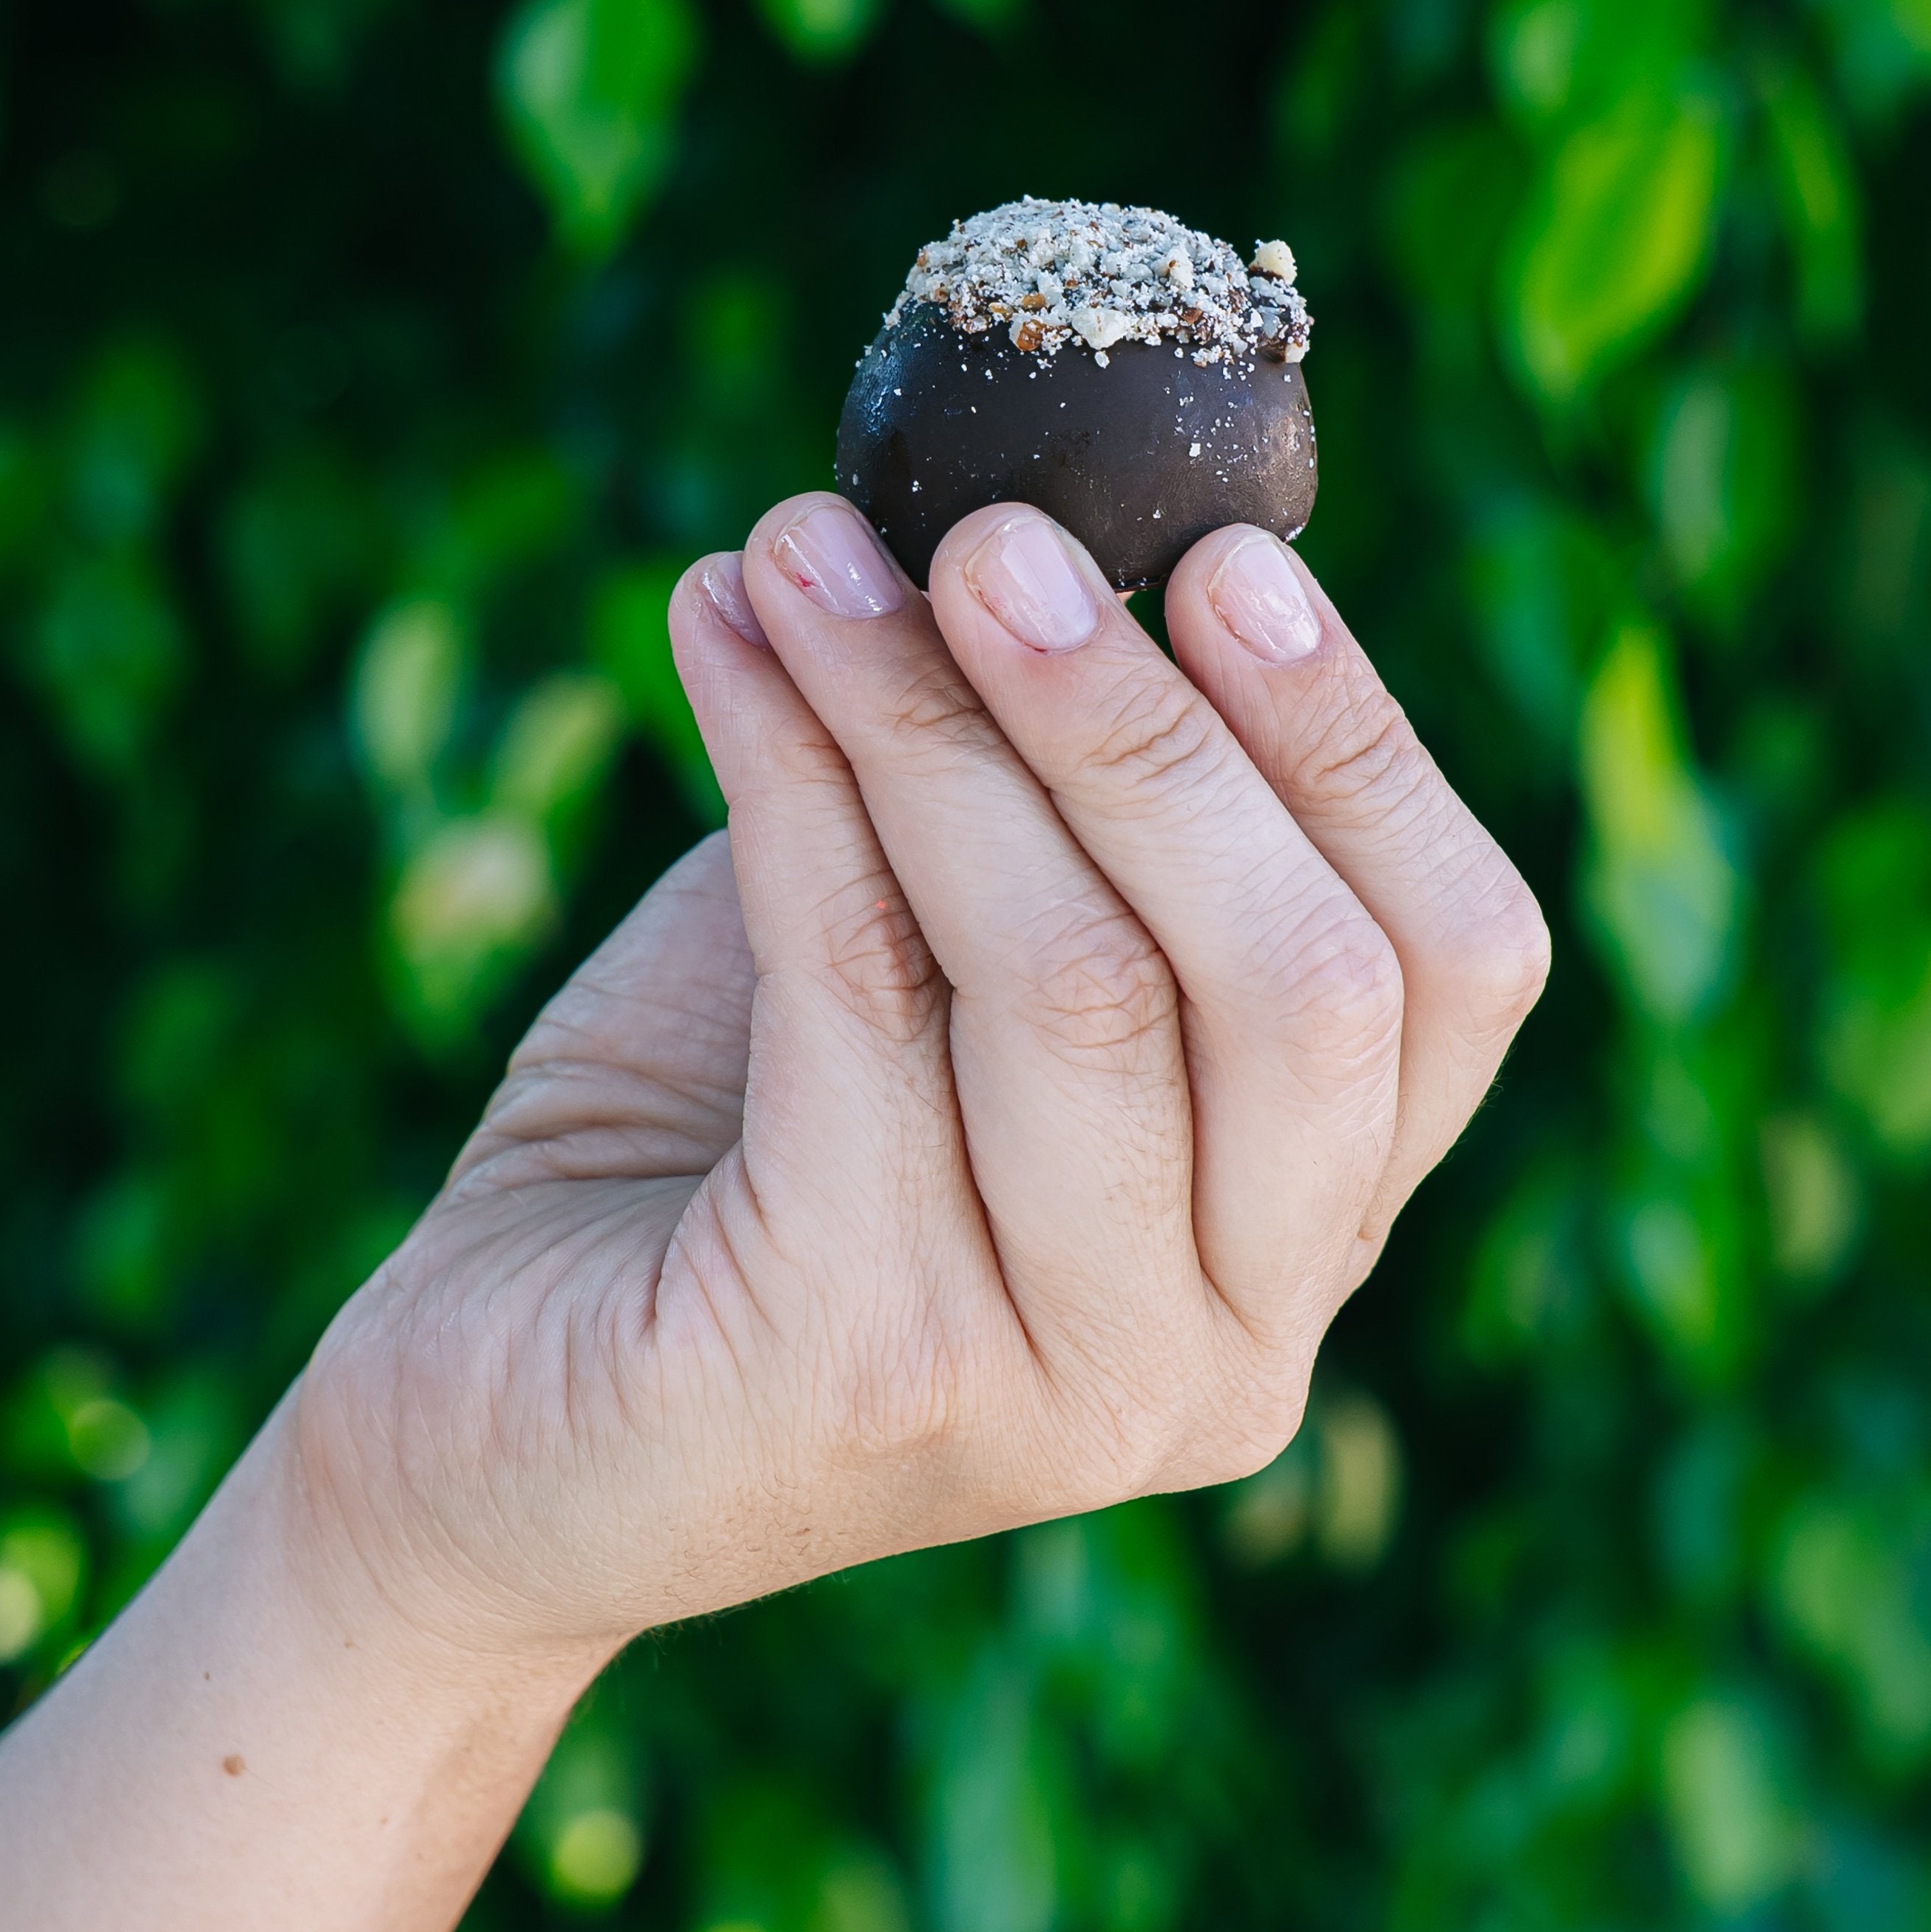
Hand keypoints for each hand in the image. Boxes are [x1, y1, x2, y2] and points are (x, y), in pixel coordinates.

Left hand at [293, 498, 1547, 1667]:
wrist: (476, 1410)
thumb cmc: (728, 1139)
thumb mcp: (934, 951)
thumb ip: (1042, 805)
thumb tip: (1051, 521)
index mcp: (1305, 1232)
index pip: (1454, 972)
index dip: (1359, 747)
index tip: (1223, 554)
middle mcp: (1234, 1350)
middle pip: (1300, 985)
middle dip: (1150, 727)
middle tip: (998, 538)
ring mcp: (1069, 1392)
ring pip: (1080, 984)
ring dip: (931, 720)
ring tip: (803, 549)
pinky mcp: (863, 1375)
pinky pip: (857, 1004)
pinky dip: (790, 780)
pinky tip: (720, 638)